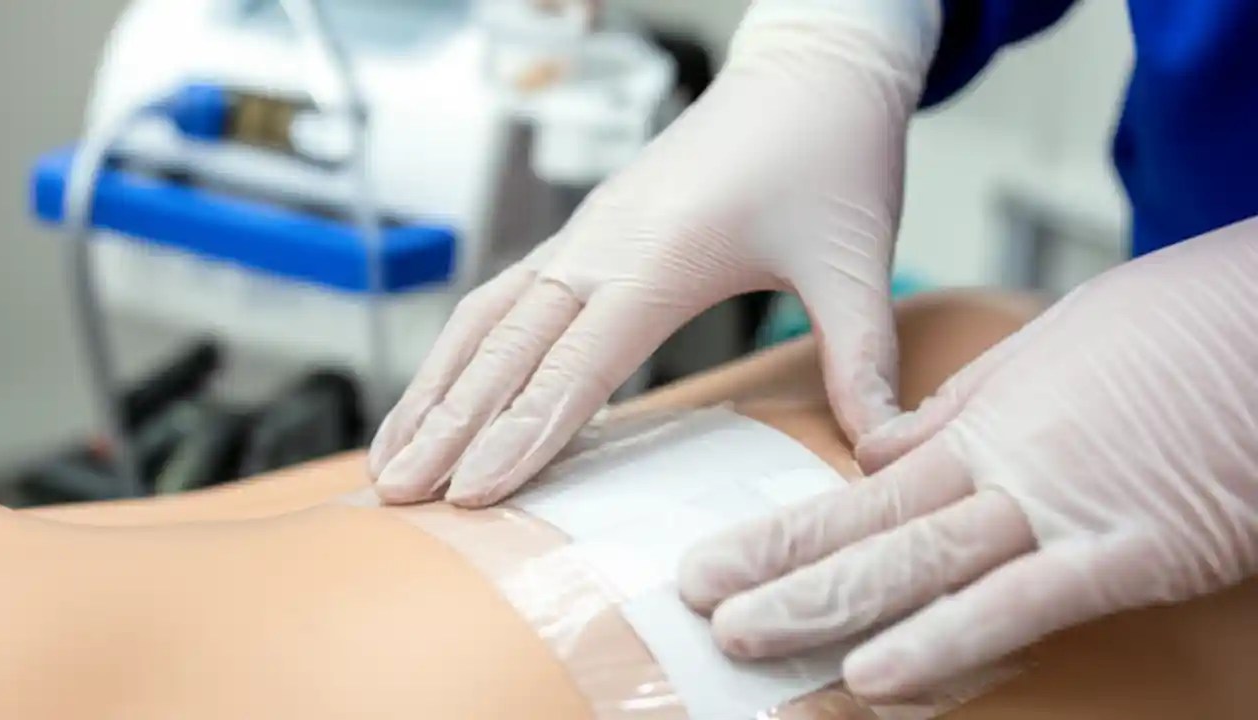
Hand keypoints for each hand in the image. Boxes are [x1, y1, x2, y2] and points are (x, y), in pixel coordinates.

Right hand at [369, 1, 942, 506]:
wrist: (810, 68)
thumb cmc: (830, 154)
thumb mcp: (858, 259)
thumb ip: (863, 358)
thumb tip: (885, 450)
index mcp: (661, 253)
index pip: (577, 361)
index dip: (523, 431)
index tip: (473, 492)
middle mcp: (604, 242)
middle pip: (506, 344)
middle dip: (448, 424)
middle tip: (397, 494)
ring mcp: (587, 232)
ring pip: (487, 316)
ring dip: (436, 387)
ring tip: (392, 455)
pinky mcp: (589, 230)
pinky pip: (506, 294)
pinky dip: (462, 351)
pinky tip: (443, 390)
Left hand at [678, 219, 1257, 699]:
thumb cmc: (1177, 325)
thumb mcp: (1050, 351)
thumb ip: (964, 412)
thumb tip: (891, 455)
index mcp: (984, 426)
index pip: (857, 498)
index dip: (778, 536)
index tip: (711, 566)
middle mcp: (1004, 472)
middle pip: (870, 539)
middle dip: (779, 579)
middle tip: (700, 612)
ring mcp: (1062, 512)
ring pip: (923, 571)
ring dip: (830, 611)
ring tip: (750, 642)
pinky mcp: (1133, 550)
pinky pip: (1025, 606)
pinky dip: (949, 643)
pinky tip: (880, 677)